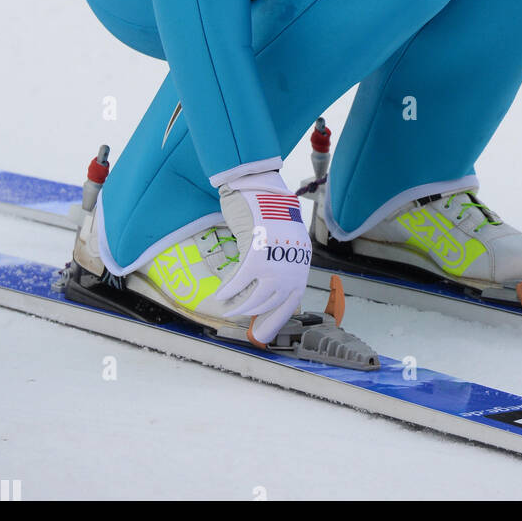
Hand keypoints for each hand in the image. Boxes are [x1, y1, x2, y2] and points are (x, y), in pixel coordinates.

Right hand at [215, 170, 311, 341]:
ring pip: (256, 298)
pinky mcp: (256, 254)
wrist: (261, 187)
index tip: (262, 333)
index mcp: (300, 262)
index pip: (291, 301)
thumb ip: (280, 261)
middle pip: (273, 304)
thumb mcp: (281, 240)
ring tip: (228, 308)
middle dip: (257, 317)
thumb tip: (268, 289)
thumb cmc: (269, 213)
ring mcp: (275, 261)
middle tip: (242, 324)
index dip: (275, 319)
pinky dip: (229, 291)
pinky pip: (239, 282)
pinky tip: (221, 294)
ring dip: (240, 307)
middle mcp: (291, 265)